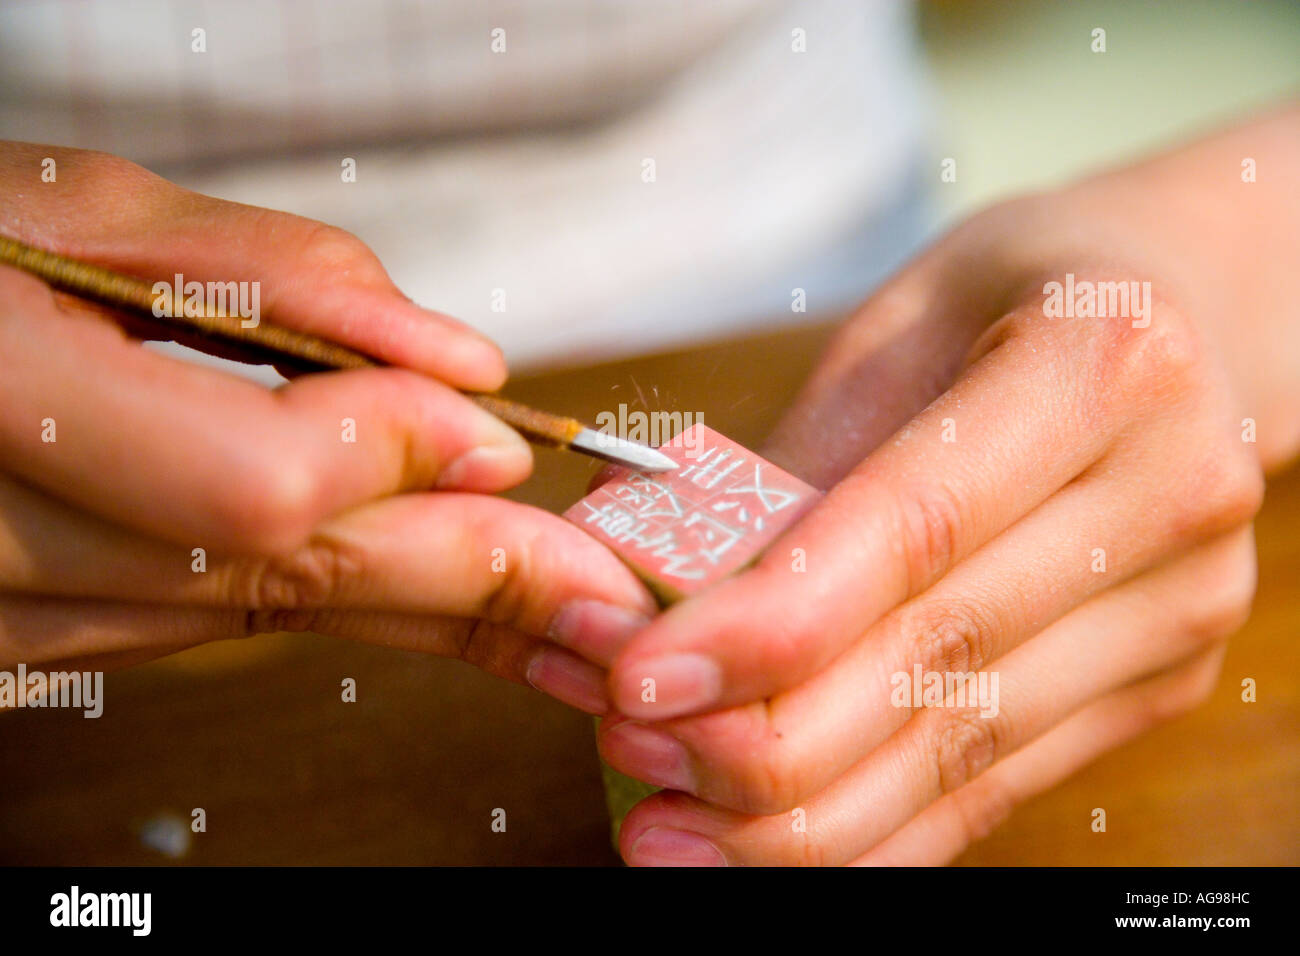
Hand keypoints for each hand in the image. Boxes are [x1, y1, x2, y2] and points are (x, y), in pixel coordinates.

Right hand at [0, 142, 654, 709]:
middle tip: (623, 602)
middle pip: (301, 580)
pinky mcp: (49, 637)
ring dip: (440, 609)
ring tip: (573, 616)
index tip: (503, 431)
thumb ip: (288, 283)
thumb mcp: (88, 206)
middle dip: (484, 584)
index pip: (256, 483)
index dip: (397, 456)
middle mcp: (4, 546)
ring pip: (281, 618)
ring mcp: (22, 615)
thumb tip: (461, 369)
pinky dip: (353, 597)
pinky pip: (234, 625)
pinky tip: (448, 591)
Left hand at [596, 107, 1299, 863]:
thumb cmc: (1009, 299)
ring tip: (671, 826)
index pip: (915, 525)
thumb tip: (662, 606)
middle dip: (766, 734)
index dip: (770, 621)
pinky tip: (773, 853)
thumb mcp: (893, 329)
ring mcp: (1182, 604)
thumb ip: (798, 468)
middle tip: (630, 746)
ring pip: (967, 748)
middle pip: (942, 658)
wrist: (1183, 321)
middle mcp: (1174, 492)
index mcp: (1107, 361)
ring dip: (805, 812)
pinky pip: (1000, 782)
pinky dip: (877, 831)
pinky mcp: (1158, 681)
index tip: (640, 676)